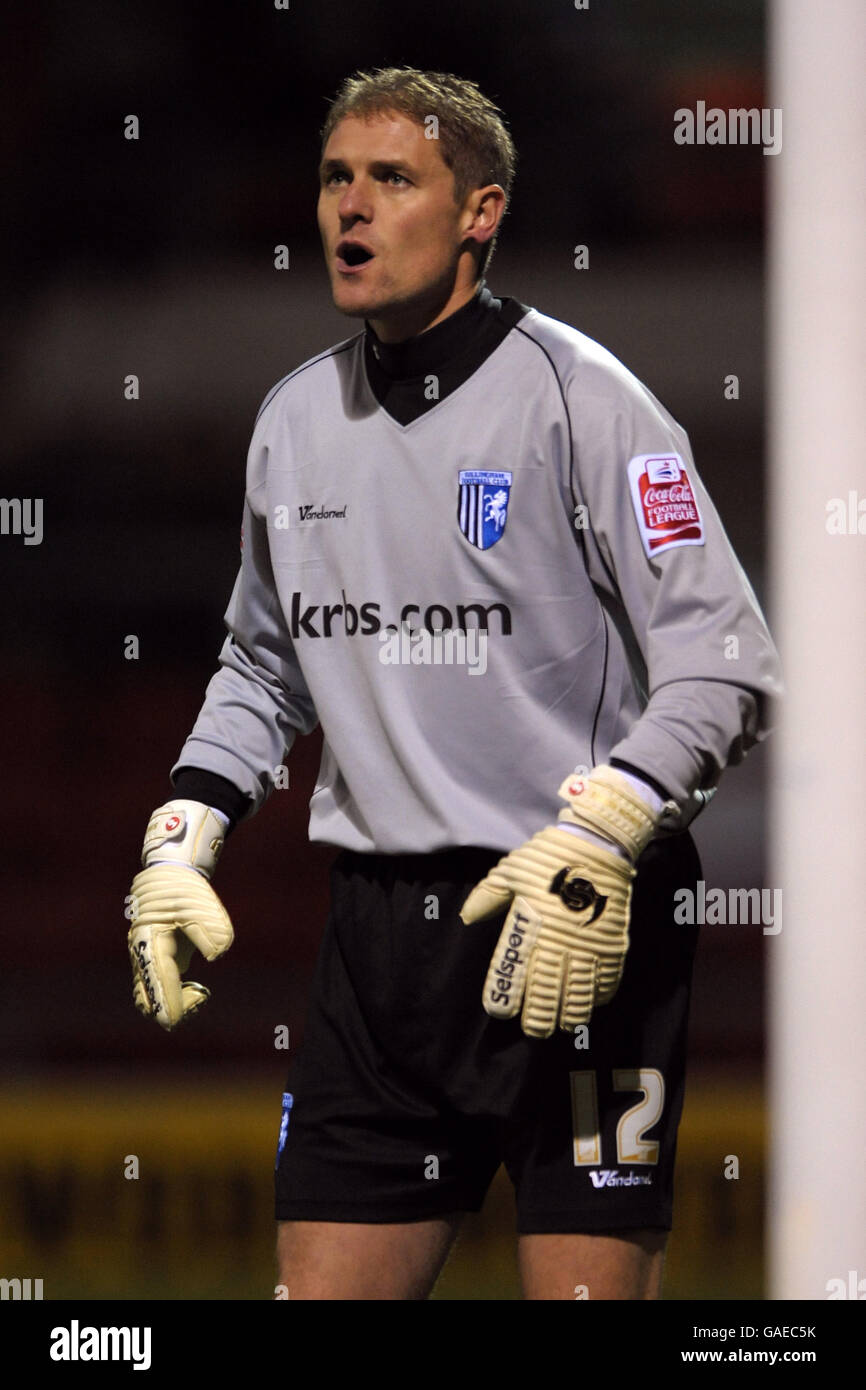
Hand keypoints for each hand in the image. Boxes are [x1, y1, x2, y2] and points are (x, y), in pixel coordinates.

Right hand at [126, 801, 232, 1029]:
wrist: (169, 873)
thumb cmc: (183, 889)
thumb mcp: (201, 904)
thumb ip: (210, 930)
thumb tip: (214, 956)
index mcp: (150, 944)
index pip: (157, 984)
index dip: (172, 1004)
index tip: (196, 1003)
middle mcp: (144, 957)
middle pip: (147, 1002)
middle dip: (172, 1010)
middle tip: (201, 996)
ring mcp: (148, 960)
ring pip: (150, 1000)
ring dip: (173, 1005)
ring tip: (201, 994)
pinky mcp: (157, 961)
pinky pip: (158, 990)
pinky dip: (174, 997)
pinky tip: (196, 991)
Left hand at [459, 765, 660, 1036]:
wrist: (598, 844)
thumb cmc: (549, 856)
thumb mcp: (510, 870)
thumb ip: (487, 896)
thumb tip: (467, 917)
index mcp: (529, 927)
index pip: (512, 974)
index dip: (505, 998)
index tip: (500, 1012)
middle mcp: (557, 943)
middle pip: (547, 995)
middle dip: (539, 1019)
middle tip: (534, 1030)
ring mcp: (588, 947)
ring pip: (579, 996)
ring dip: (570, 1015)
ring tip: (562, 1026)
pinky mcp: (612, 945)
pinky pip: (606, 981)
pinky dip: (598, 996)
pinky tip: (591, 1003)